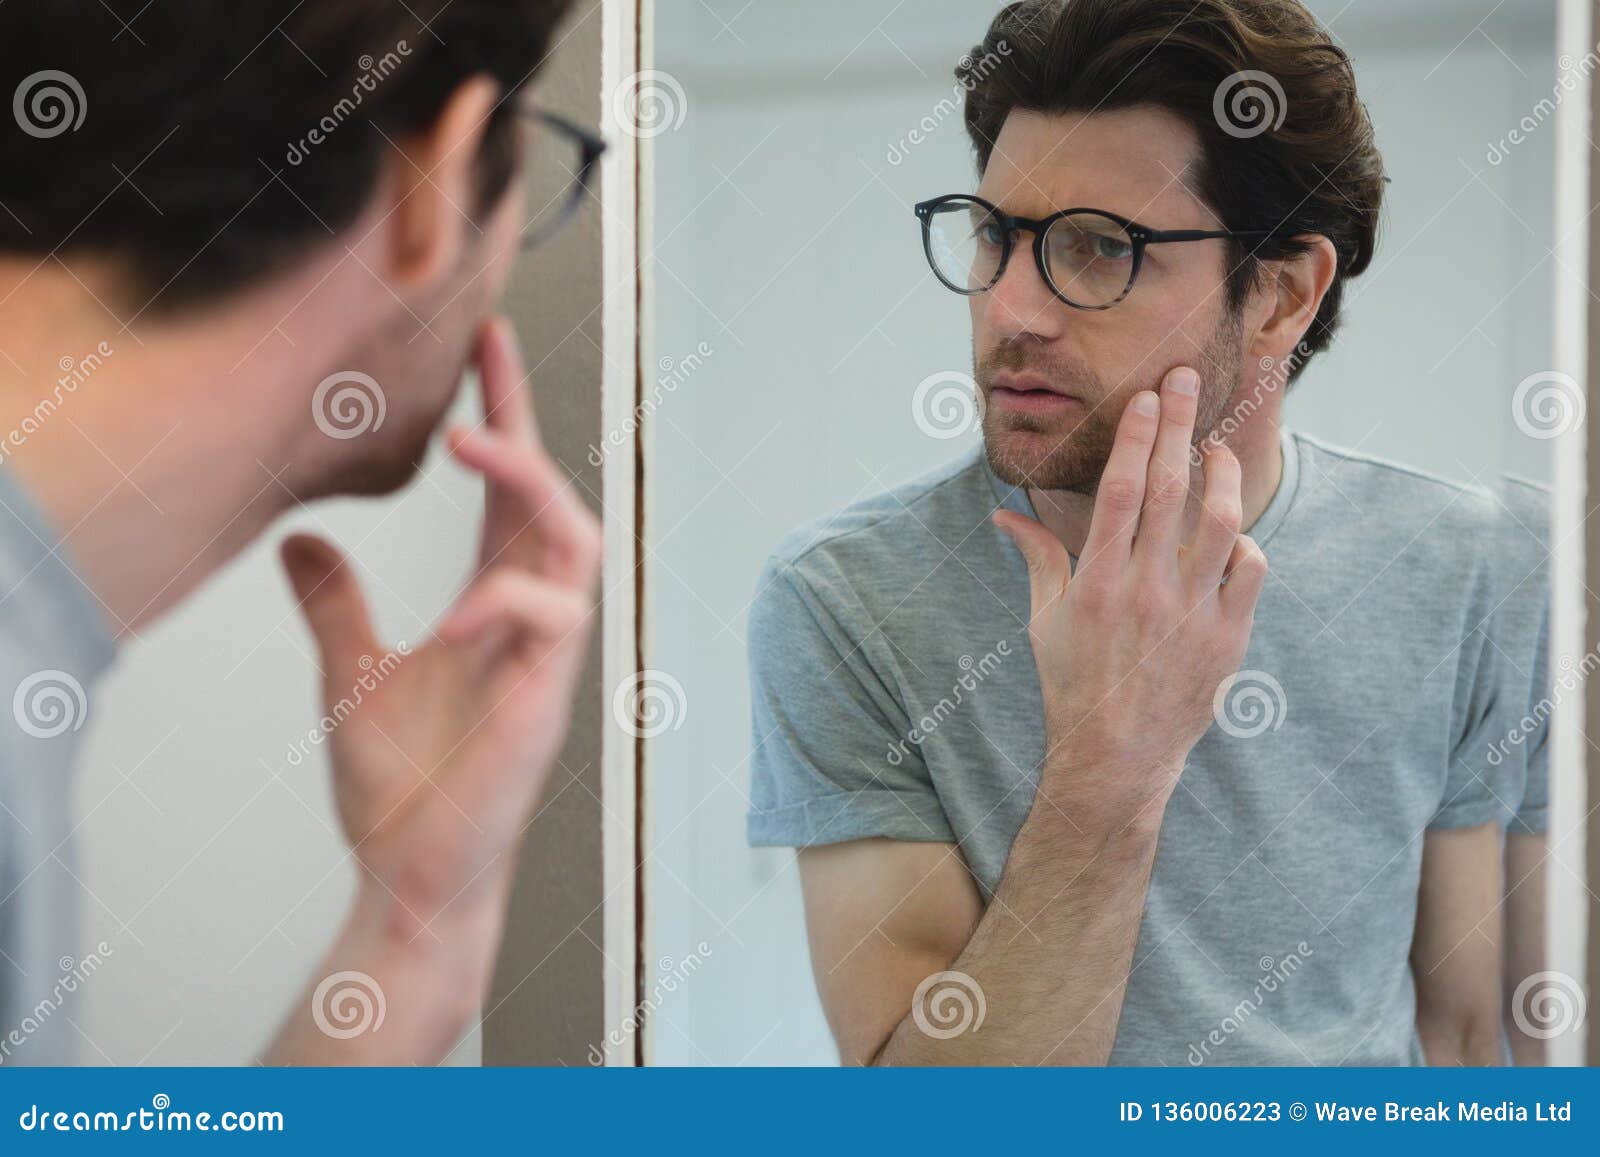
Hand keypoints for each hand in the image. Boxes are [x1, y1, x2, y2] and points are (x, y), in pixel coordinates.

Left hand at [279, 316, 600, 943]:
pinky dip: (506, 602)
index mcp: (492, 607)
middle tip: (485, 357)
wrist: (413, 876)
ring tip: (473, 444)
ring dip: (530, 483)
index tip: (485, 347)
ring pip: (576, 541)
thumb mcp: (350, 675)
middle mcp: (529, 621)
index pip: (507, 497)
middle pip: (553, 495)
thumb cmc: (399, 789)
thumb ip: (337, 606)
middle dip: (526, 419)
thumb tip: (301, 541)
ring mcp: (545, 658)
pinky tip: (452, 616)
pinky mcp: (547, 699)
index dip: (503, 418)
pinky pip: (556, 620)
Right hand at [994, 366, 1265, 835]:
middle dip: (1176, 425)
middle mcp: (1146, 590)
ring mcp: (1192, 613)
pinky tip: (1230, 531)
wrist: (1118, 755)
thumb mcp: (1045, 620)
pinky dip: (1244, 543)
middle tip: (1183, 380)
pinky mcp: (1227, 636)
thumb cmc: (1074, 684)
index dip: (1134, 436)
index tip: (1145, 397)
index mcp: (1097, 582)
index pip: (1118, 490)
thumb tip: (1005, 512)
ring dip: (1221, 473)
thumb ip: (1037, 557)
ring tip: (1216, 446)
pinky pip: (1250, 572)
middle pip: (1168, 488)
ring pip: (1221, 522)